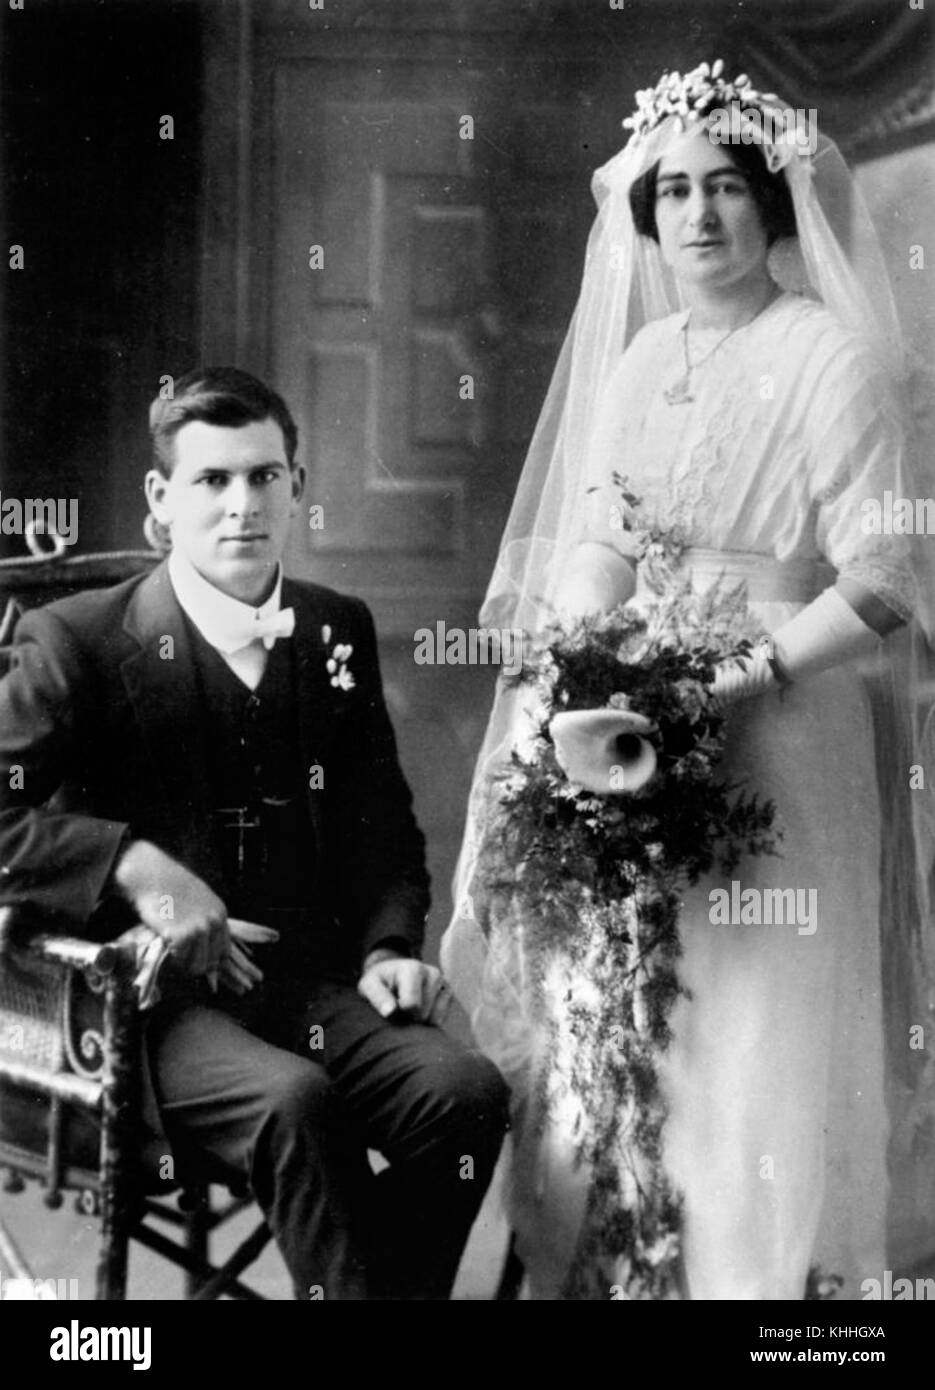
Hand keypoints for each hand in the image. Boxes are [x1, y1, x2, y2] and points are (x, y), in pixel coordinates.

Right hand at [114, 841, 277, 989]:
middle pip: (212, 962)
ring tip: (172, 951)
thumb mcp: (199, 900)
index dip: (212, 959)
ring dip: (183, 964)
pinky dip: (171, 957)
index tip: (199, 962)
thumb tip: (206, 946)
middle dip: (195, 964)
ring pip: (197, 966)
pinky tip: (164, 944)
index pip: (224, 950)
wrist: (151, 876)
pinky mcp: (181, 936)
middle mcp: (214, 923)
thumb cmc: (169, 887)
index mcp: (220, 914)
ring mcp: (199, 930)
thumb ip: (206, 919)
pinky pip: (179, 959)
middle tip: (180, 958)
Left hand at [358, 953, 450, 1025]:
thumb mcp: (369, 985)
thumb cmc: (379, 981)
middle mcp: (433, 973)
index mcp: (413, 968)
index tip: (390, 1008)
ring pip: (433, 1019)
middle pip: (422, 1014)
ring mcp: (443, 983)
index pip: (411, 1005)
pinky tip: (418, 1010)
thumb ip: (377, 996)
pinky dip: (428, 1021)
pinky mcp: (448, 994)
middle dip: (408, 1017)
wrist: (392, 974)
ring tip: (407, 1007)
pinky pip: (440, 1019)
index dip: (399, 1013)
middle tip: (397, 1007)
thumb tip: (390, 1011)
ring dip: (418, 1019)